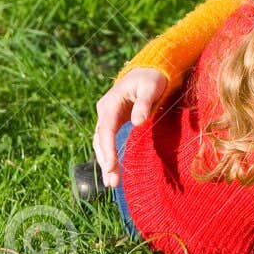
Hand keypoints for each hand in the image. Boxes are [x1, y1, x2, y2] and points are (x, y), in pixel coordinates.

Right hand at [93, 67, 168, 187]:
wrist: (149, 70)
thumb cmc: (152, 78)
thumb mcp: (151, 86)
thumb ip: (144, 103)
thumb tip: (137, 122)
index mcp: (110, 103)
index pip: (106, 130)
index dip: (108, 149)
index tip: (111, 166)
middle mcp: (105, 112)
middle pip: (100, 140)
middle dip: (105, 162)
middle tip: (112, 182)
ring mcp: (108, 118)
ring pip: (102, 144)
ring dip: (106, 162)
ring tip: (112, 183)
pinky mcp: (115, 123)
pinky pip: (108, 142)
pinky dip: (110, 157)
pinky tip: (113, 172)